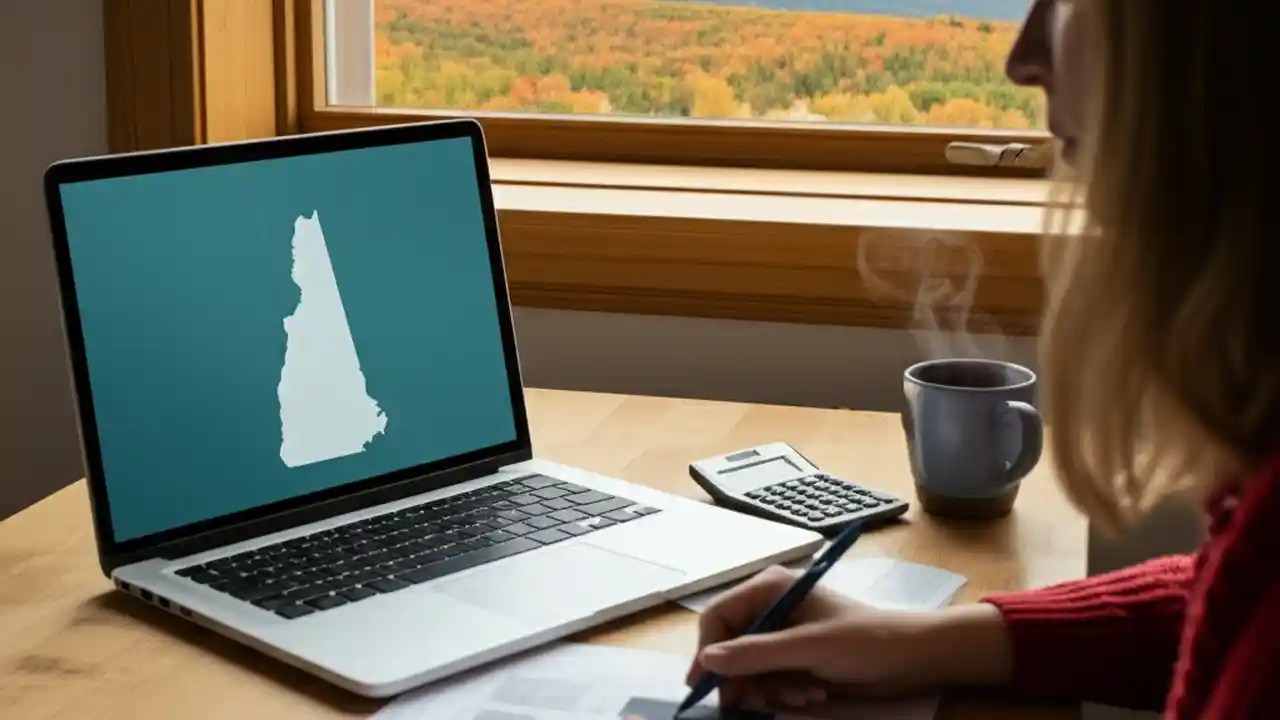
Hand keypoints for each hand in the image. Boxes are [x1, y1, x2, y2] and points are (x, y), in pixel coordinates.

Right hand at [684, 565, 1012, 709]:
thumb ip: (755, 653)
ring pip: (748, 670)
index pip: (718, 617)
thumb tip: (707, 661)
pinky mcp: (794, 657)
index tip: (705, 686)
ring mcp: (782, 634)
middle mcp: (770, 607)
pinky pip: (768, 680)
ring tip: (805, 694)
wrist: (912, 658)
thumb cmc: (864, 641)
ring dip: (770, 689)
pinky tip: (812, 694)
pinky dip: (783, 693)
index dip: (707, 651)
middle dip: (748, 678)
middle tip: (767, 700)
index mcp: (770, 588)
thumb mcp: (808, 648)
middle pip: (729, 648)